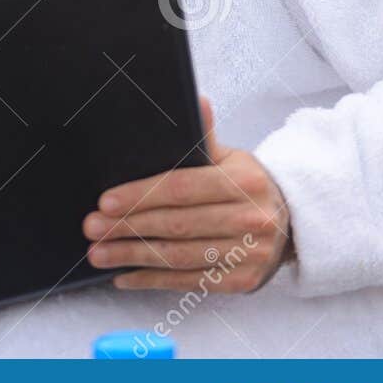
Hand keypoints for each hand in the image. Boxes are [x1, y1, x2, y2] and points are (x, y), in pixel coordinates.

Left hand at [84, 97, 292, 292]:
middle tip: (92, 228)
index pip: (181, 189)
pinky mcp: (242, 281)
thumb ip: (205, 137)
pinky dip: (152, 280)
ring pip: (178, 257)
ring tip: (98, 253)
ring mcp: (249, 255)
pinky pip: (188, 281)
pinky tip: (123, 275)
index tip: (105, 202)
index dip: (140, 196)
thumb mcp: (230, 159)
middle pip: (176, 225)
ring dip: (132, 256)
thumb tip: (197, 100)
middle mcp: (251, 220)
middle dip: (127, 227)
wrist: (290, 223)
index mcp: (244, 183)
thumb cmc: (246, 186)